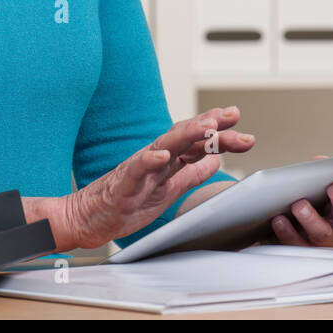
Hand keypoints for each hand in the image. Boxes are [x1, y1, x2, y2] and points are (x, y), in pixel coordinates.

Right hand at [57, 106, 253, 248]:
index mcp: (168, 161)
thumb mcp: (169, 190)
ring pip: (165, 145)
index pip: (198, 142)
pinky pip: (136, 170)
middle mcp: (156, 158)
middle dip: (210, 125)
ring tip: (208, 127)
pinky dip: (148, 160)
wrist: (91, 217)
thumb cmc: (128, 202)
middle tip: (232, 115)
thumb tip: (216, 160)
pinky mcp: (123, 184)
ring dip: (187, 134)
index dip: (220, 133)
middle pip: (186, 136)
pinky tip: (161, 155)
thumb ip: (191, 174)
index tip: (242, 127)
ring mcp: (140, 169)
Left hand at [269, 143, 332, 247]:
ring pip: (321, 232)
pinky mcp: (302, 248)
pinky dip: (287, 231)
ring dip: (311, 218)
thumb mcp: (330, 181)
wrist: (295, 227)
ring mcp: (323, 239)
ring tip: (299, 204)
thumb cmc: (317, 201)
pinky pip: (295, 242)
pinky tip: (279, 219)